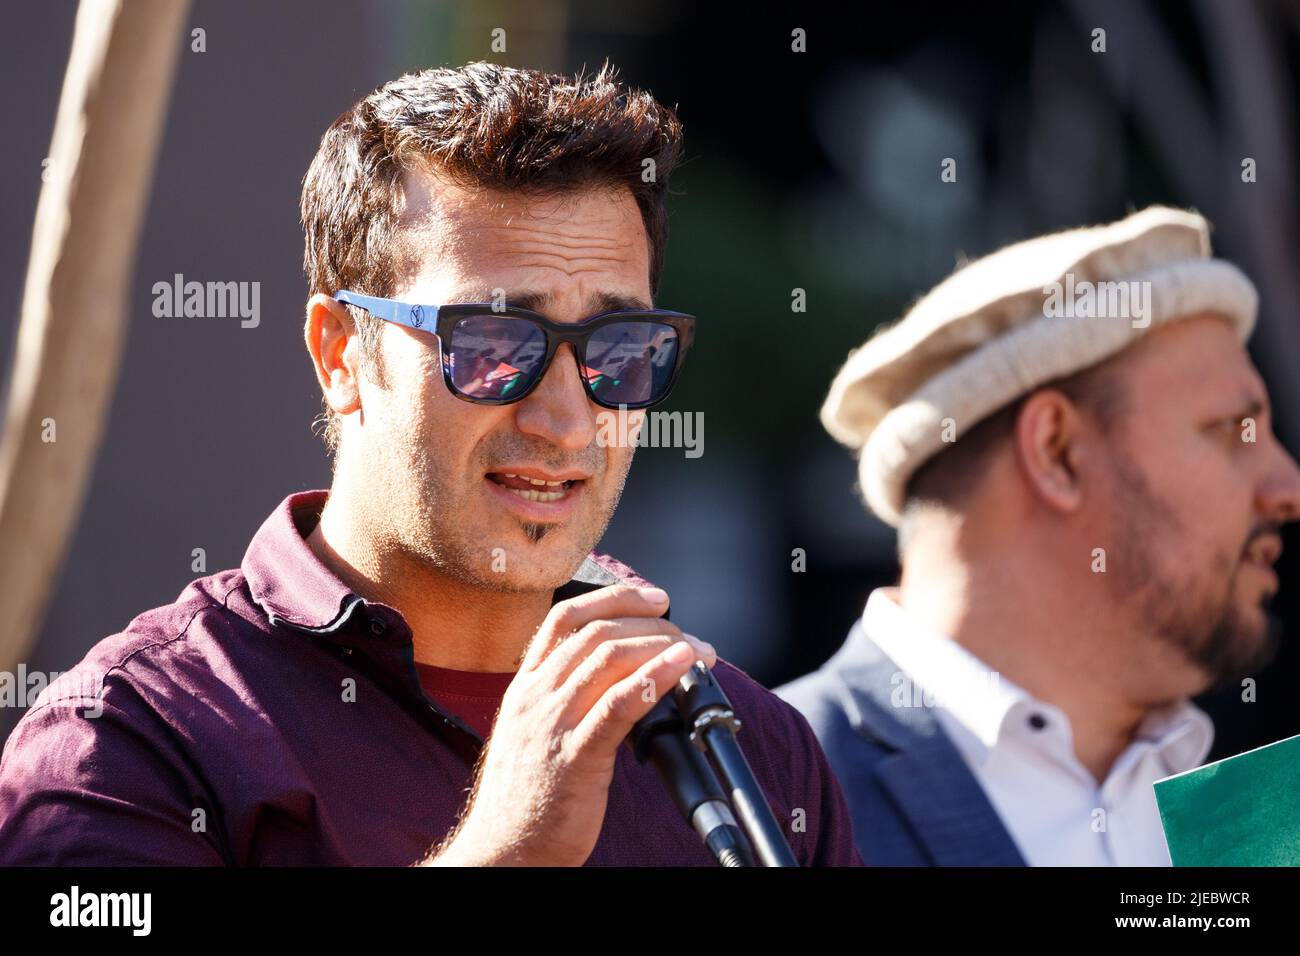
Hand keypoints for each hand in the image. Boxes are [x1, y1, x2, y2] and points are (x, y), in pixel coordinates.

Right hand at [426, 584, 714, 865]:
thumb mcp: (533, 733)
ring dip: (662, 646)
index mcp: (525, 687)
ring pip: (608, 658)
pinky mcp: (574, 758)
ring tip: (696, 653)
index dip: (615, 599)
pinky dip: (654, 678)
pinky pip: (617, 706)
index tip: (655, 600)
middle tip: (687, 635)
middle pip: (596, 631)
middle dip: (650, 623)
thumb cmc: (525, 799)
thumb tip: (625, 677)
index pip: (566, 618)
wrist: (502, 852)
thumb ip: (566, 701)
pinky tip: (680, 669)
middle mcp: (535, 697)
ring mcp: (552, 724)